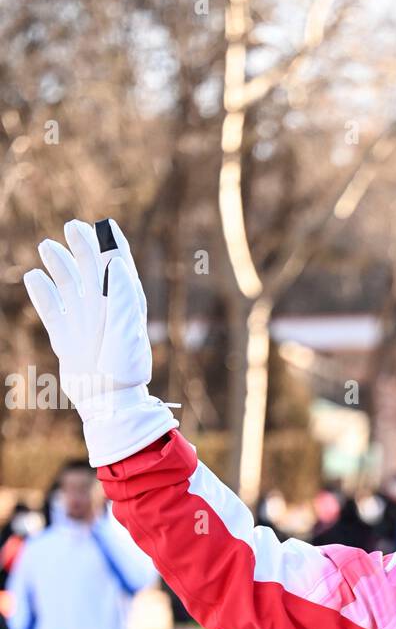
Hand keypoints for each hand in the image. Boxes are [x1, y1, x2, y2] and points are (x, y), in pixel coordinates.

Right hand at [23, 219, 176, 465]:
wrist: (107, 402)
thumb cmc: (124, 368)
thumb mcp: (129, 330)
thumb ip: (125, 295)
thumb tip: (116, 260)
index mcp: (125, 306)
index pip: (120, 268)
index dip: (112, 246)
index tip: (104, 225)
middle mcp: (104, 311)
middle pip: (92, 271)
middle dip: (82, 248)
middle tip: (72, 227)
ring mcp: (83, 323)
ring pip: (69, 286)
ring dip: (59, 265)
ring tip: (46, 247)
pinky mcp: (65, 338)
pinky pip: (51, 309)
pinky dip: (42, 292)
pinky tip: (33, 276)